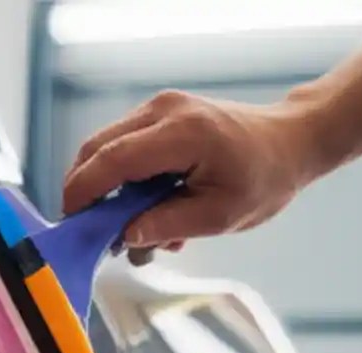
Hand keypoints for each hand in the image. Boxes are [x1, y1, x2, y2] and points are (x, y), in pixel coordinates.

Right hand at [62, 90, 328, 257]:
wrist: (289, 141)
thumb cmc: (263, 179)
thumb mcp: (220, 215)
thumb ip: (168, 225)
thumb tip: (124, 237)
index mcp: (182, 133)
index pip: (113, 159)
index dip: (84, 192)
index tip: (72, 224)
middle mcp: (164, 110)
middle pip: (98, 148)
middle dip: (85, 191)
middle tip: (92, 232)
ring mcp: (160, 106)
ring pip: (106, 146)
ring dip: (107, 188)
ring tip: (133, 225)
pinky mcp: (160, 113)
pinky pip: (125, 144)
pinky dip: (124, 178)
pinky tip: (147, 206)